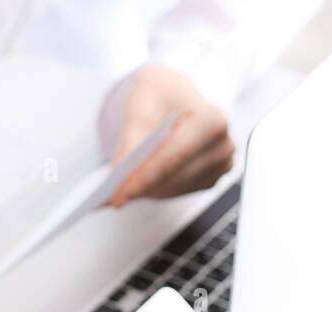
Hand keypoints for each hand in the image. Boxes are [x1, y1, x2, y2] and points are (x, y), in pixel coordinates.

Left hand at [107, 65, 234, 207]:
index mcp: (211, 120)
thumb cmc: (161, 94)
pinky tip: (141, 183)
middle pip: (173, 177)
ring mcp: (220, 165)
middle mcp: (222, 145)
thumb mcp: (141, 103)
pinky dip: (156, 190)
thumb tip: (120, 173)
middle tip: (110, 197)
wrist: (174, 96)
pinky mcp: (211, 179)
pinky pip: (178, 193)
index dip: (143, 179)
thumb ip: (131, 137)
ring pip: (174, 190)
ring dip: (146, 190)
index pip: (173, 157)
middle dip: (140, 187)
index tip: (117, 195)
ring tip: (121, 188)